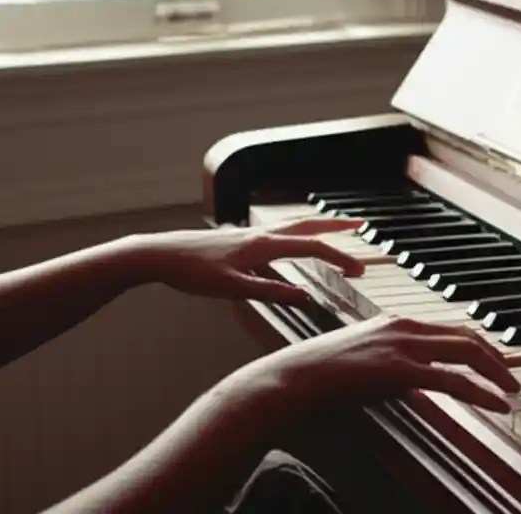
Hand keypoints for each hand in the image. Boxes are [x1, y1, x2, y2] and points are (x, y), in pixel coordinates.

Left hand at [119, 219, 365, 306]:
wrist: (158, 255)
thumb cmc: (191, 272)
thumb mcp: (233, 288)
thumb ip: (271, 292)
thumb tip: (305, 296)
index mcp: (263, 245)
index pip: (313, 248)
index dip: (339, 258)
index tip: (359, 270)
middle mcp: (260, 235)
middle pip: (308, 226)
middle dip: (338, 225)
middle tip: (362, 224)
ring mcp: (249, 235)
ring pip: (293, 227)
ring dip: (318, 228)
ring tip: (334, 231)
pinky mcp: (238, 240)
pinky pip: (277, 234)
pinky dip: (295, 235)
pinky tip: (290, 246)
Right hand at [240, 314, 520, 415]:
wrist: (293, 378)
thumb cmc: (324, 376)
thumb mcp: (368, 363)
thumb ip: (397, 366)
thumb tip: (422, 381)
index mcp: (398, 322)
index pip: (452, 329)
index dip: (482, 345)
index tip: (499, 360)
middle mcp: (405, 327)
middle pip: (467, 336)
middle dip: (496, 357)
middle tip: (512, 377)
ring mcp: (403, 345)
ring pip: (465, 353)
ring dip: (495, 372)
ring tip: (510, 390)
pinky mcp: (398, 368)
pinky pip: (451, 379)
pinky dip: (480, 391)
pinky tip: (496, 403)